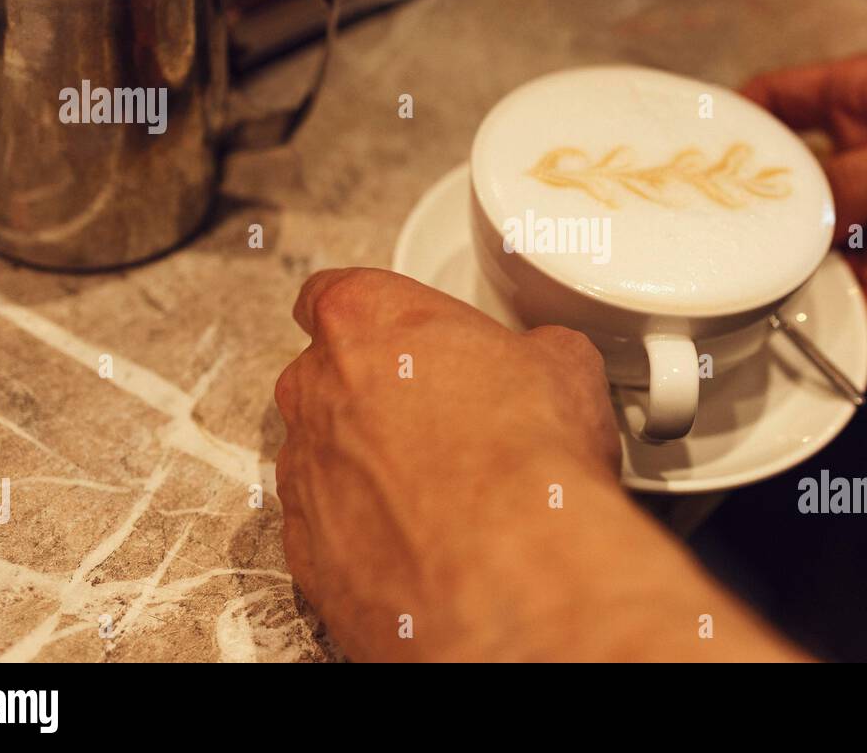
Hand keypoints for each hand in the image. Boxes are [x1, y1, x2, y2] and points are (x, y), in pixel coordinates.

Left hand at [274, 268, 619, 658]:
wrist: (510, 573)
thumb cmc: (527, 457)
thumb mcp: (564, 366)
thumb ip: (530, 350)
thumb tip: (545, 364)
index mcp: (364, 322)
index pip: (333, 295)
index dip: (370, 316)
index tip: (399, 334)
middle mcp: (314, 393)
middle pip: (324, 378)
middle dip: (374, 394)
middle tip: (444, 418)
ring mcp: (302, 477)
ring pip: (325, 458)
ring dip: (371, 468)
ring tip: (444, 493)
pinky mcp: (306, 555)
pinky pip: (330, 530)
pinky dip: (368, 535)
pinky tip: (426, 545)